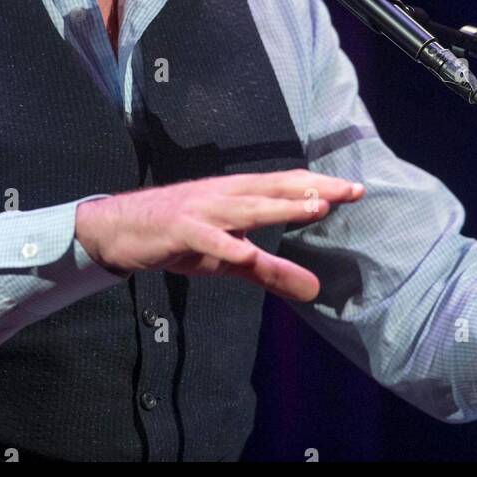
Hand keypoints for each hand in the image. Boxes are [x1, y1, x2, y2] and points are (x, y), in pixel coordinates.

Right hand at [75, 169, 363, 302]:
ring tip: (314, 207)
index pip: (287, 186)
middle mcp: (225, 194)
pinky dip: (226, 244)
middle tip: (350, 190)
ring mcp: (202, 209)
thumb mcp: (229, 258)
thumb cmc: (179, 237)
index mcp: (238, 194)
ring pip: (247, 207)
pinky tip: (245, 253)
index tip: (357, 190)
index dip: (321, 186)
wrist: (119, 228)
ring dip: (281, 207)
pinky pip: (206, 238)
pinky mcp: (179, 229)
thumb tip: (313, 291)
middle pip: (275, 188)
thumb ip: (270, 271)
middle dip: (314, 189)